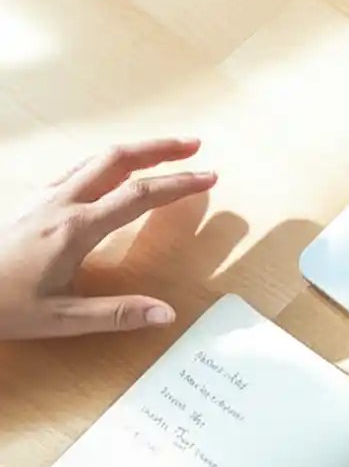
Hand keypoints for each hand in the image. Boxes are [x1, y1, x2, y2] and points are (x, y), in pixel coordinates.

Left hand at [0, 138, 216, 339]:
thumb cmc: (3, 307)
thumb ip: (118, 314)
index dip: (178, 184)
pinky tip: (114, 171)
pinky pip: (76, 169)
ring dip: (135, 151)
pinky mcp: (31, 201)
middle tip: (194, 146)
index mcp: (76, 228)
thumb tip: (167, 314)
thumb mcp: (62, 319)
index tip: (209, 177)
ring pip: (96, 159)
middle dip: (160, 149)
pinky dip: (107, 162)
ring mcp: (43, 197)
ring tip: (164, 151)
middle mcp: (61, 203)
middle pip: (118, 159)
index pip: (138, 195)